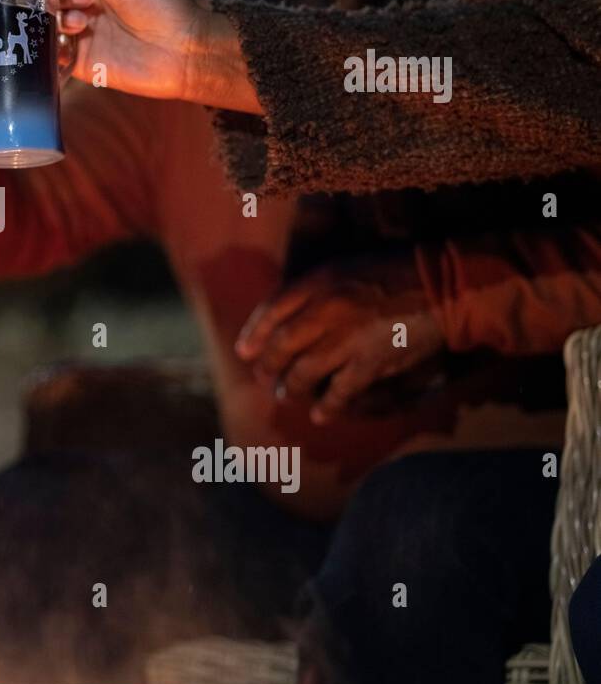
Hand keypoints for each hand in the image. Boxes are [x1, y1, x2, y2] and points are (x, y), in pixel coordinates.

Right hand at [55, 0, 257, 110]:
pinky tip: (73, 36)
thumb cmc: (161, 5)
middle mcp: (84, 7)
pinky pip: (51, 51)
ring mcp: (80, 35)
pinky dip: (53, 42)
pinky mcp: (78, 61)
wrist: (182, 49)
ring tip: (82, 18)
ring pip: (47, 21)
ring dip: (60, 15)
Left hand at [234, 256, 444, 424]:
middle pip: (283, 344)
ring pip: (304, 370)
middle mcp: (326, 310)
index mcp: (318, 282)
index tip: (244, 351)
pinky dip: (327, 406)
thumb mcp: (343, 267)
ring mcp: (347, 338)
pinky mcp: (371, 361)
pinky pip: (340, 390)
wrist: (440, 286)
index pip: (272, 309)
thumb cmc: (390, 272)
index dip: (253, 333)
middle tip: (263, 377)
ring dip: (290, 387)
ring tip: (284, 395)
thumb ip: (314, 290)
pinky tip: (320, 416)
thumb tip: (286, 318)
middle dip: (268, 365)